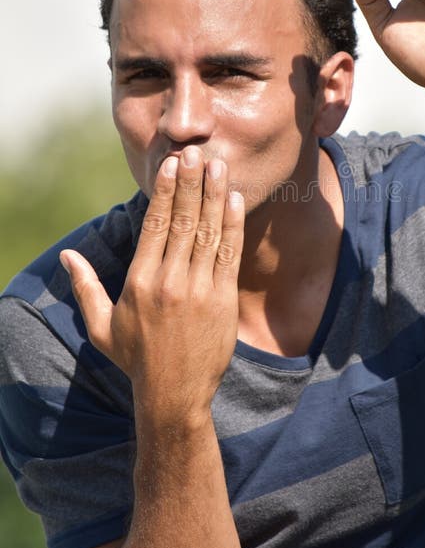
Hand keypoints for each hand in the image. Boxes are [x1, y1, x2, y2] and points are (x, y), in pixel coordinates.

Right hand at [60, 147, 243, 427]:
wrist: (174, 394)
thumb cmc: (136, 358)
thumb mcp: (101, 326)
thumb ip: (85, 287)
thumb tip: (67, 256)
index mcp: (140, 281)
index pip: (155, 225)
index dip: (165, 191)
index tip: (172, 165)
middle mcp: (170, 280)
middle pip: (184, 220)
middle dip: (191, 183)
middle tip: (197, 153)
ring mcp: (200, 289)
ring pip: (208, 232)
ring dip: (214, 196)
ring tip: (219, 167)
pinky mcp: (223, 299)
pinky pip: (229, 254)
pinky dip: (233, 225)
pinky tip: (234, 201)